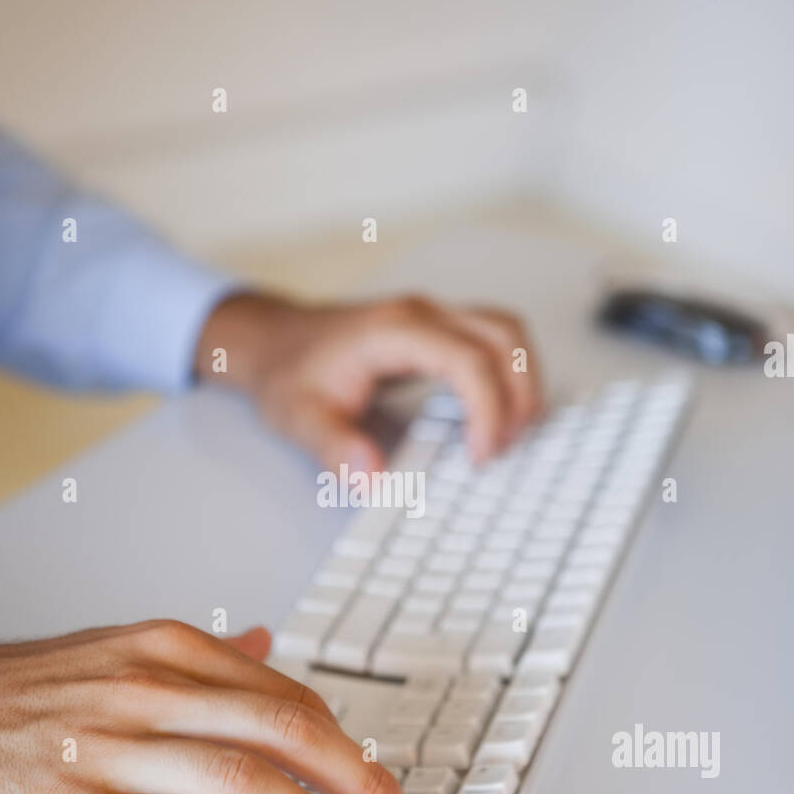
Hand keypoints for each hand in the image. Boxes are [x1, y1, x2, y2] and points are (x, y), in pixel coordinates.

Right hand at [0, 621, 415, 793]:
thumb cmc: (12, 699)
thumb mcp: (112, 655)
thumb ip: (195, 657)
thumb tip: (262, 644)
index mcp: (163, 649)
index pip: (280, 693)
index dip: (340, 742)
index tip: (374, 778)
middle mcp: (147, 688)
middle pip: (279, 730)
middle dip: (351, 779)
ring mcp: (110, 746)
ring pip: (240, 783)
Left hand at [195, 291, 541, 469]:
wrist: (271, 341)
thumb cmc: (286, 372)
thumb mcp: (298, 417)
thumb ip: (334, 448)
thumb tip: (372, 479)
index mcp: (394, 331)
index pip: (469, 359)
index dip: (488, 409)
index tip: (480, 455)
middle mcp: (422, 315)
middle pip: (504, 337)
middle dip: (519, 395)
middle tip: (504, 448)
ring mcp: (433, 319)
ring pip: (507, 334)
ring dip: (522, 382)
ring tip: (509, 435)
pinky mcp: (437, 333)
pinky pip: (493, 344)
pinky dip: (508, 377)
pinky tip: (496, 416)